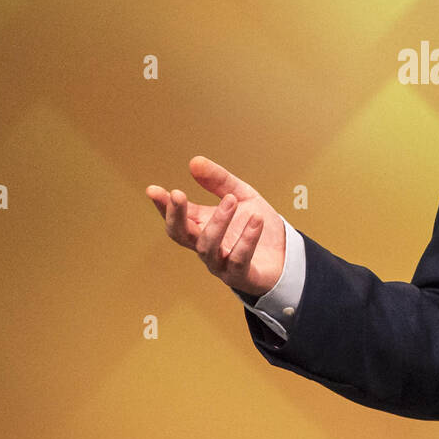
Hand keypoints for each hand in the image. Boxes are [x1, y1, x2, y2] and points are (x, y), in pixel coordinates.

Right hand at [146, 156, 286, 296]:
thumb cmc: (256, 226)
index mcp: (201, 226)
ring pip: (207, 246)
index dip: (163, 205)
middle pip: (180, 235)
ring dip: (218, 222)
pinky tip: (256, 220)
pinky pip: (238, 259)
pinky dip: (246, 240)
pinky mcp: (241, 276)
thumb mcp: (241, 196)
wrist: (286, 254)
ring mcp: (220, 264)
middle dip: (176, 215)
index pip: (176, 216)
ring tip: (231, 200)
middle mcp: (205, 246)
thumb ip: (219, 180)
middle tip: (177, 194)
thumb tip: (194, 161)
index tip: (153, 190)